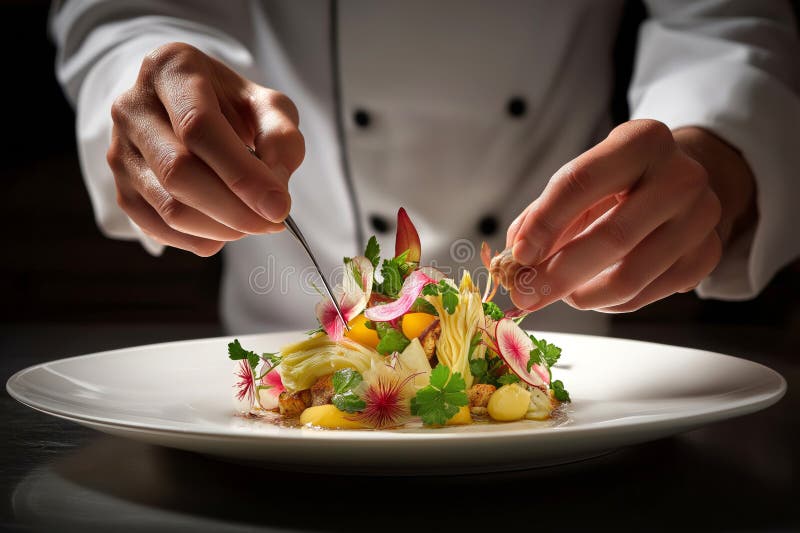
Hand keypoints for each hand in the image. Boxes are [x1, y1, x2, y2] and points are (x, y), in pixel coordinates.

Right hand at [107, 42, 304, 255]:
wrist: (193, 109)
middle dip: (234, 209)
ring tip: (254, 223)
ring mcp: (120, 149)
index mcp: (172, 70)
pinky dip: (200, 240)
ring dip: (221, 228)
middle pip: (179, 172)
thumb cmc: (234, 107)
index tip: (278, 207)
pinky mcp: (120, 187)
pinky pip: (158, 228)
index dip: (241, 174)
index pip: (198, 127)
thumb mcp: (268, 107)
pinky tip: (226, 230)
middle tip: (272, 222)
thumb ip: (281, 140)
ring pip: (169, 207)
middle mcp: (134, 106)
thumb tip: (273, 193)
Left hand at [506, 119, 754, 311]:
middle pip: (613, 236)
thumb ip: (542, 215)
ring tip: (558, 294)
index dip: (545, 223)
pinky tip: (590, 293)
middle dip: (559, 273)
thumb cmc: (618, 182)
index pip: (582, 181)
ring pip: (631, 275)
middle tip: (526, 294)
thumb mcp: (580, 179)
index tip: (518, 254)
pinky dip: (608, 302)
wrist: (681, 183)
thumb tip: (514, 260)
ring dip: (582, 294)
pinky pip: (646, 294)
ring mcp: (701, 218)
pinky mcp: (707, 255)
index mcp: (642, 141)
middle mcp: (682, 175)